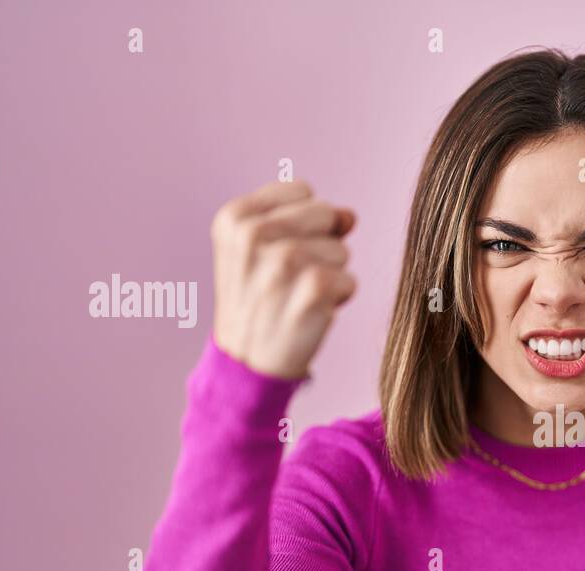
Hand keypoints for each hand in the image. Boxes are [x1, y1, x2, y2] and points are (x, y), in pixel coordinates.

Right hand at [209, 180, 356, 379]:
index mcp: (234, 218)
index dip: (303, 225)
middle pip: (326, 215)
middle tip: (289, 281)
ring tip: (295, 298)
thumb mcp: (260, 252)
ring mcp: (284, 261)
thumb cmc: (259, 302)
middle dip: (320, 247)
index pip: (303, 192)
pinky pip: (350, 281)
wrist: (246, 363)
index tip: (277, 255)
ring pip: (341, 250)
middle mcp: (254, 235)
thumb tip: (349, 215)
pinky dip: (338, 299)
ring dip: (329, 277)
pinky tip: (310, 313)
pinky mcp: (315, 287)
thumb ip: (304, 221)